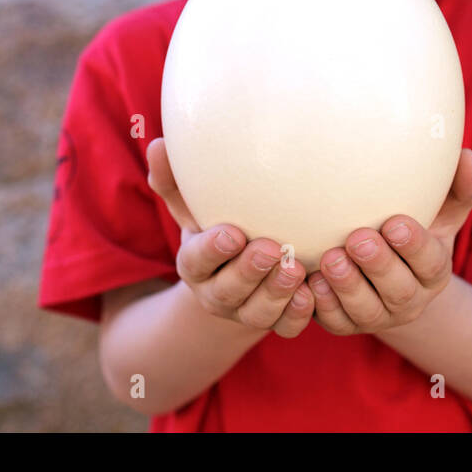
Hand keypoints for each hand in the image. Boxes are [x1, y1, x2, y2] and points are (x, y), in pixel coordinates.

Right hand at [146, 137, 314, 337]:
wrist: (239, 269)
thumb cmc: (218, 222)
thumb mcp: (194, 204)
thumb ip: (175, 180)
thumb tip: (159, 144)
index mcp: (195, 264)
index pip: (197, 260)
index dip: (213, 250)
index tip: (233, 233)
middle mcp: (216, 293)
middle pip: (228, 291)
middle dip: (249, 272)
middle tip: (272, 249)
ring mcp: (246, 311)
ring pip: (258, 314)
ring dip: (277, 294)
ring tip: (296, 269)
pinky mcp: (275, 322)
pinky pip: (286, 327)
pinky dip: (298, 314)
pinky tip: (312, 292)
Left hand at [308, 147, 471, 335]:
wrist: (385, 273)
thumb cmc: (414, 226)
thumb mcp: (441, 210)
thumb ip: (458, 187)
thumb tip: (467, 157)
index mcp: (434, 270)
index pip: (431, 262)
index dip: (414, 245)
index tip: (394, 223)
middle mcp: (411, 299)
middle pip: (399, 290)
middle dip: (378, 265)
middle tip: (358, 238)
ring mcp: (378, 315)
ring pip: (366, 311)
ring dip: (348, 286)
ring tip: (331, 259)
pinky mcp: (347, 324)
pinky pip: (336, 322)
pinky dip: (323, 305)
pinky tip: (311, 282)